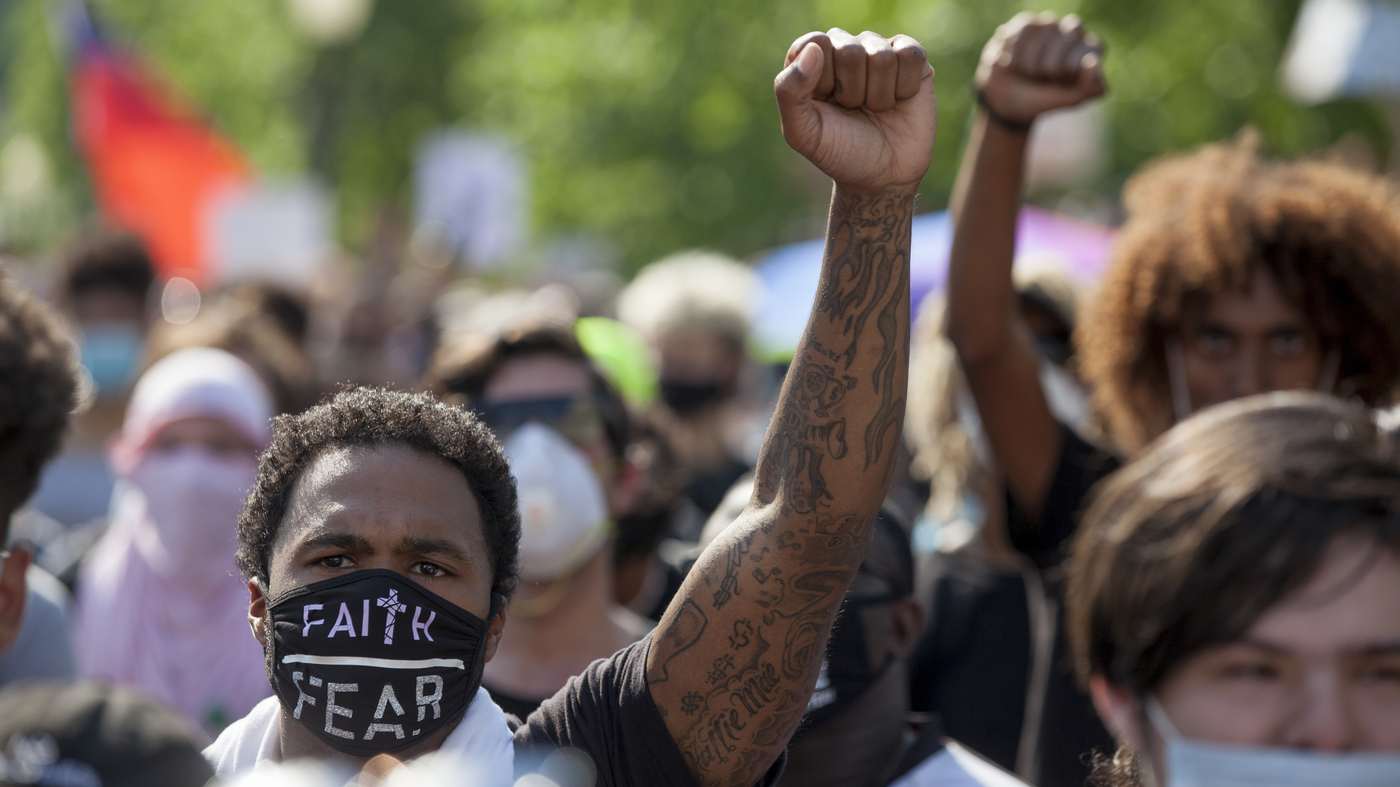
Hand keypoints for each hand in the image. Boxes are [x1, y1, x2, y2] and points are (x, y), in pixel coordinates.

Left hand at [775, 29, 935, 192]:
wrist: (883, 177)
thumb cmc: (838, 151)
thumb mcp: (802, 132)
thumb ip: (789, 91)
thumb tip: (814, 47)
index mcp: (811, 58)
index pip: (815, 43)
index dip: (823, 80)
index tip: (826, 103)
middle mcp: (844, 47)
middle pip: (850, 50)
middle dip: (853, 92)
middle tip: (854, 110)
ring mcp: (879, 50)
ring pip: (882, 56)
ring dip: (879, 95)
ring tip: (876, 110)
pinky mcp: (911, 58)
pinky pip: (910, 55)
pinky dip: (905, 87)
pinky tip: (899, 100)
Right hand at [976, 13, 1105, 126]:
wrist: (1004, 103)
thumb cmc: (1042, 101)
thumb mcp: (1068, 101)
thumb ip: (1090, 87)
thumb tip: (1094, 62)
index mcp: (1091, 50)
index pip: (1089, 49)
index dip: (1071, 68)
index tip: (1061, 82)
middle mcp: (1074, 33)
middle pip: (1069, 37)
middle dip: (1050, 66)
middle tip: (1044, 79)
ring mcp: (1051, 26)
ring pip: (1046, 32)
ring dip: (1030, 63)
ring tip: (1027, 74)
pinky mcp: (1028, 24)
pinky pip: (1026, 28)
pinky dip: (1015, 52)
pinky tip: (1012, 64)